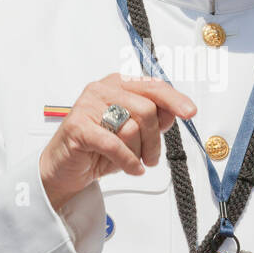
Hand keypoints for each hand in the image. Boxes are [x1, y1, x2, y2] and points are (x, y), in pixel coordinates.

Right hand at [40, 73, 195, 211]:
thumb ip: (154, 119)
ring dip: (139, 152)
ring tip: (135, 161)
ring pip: (132, 127)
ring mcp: (87, 106)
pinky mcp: (77, 126)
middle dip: (155, 139)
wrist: (64, 168)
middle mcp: (102, 89)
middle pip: (146, 109)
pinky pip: (114, 144)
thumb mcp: (133, 133)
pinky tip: (132, 168)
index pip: (153, 86)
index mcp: (117, 84)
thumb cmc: (98, 147)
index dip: (174, 99)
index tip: (190, 112)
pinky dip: (128, 161)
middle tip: (152, 157)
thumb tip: (173, 113)